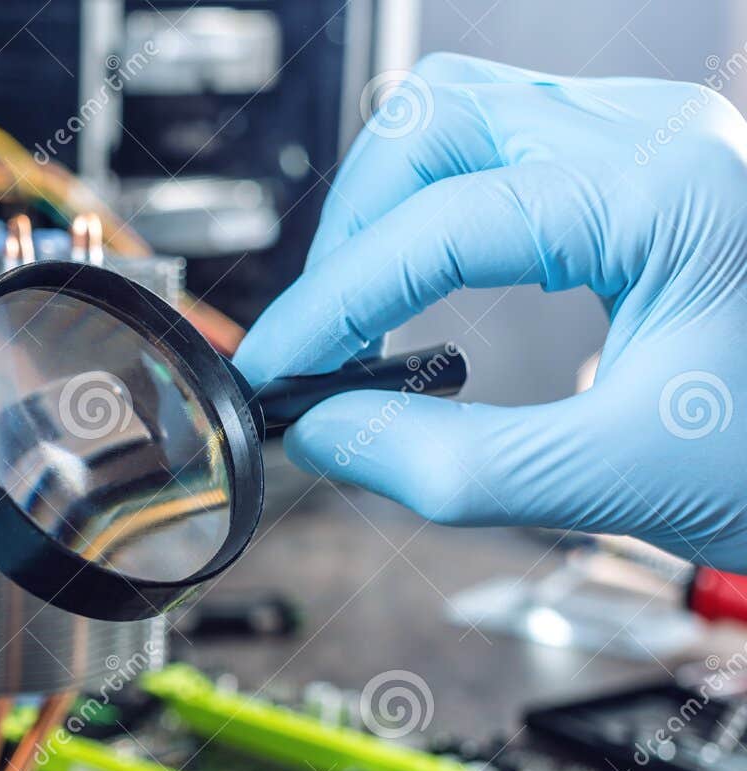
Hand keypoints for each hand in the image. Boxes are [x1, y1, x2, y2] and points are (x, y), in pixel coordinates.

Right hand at [235, 54, 746, 569]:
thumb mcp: (617, 480)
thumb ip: (450, 466)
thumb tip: (329, 431)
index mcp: (668, 196)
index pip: (442, 218)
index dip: (335, 298)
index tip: (281, 367)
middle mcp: (657, 138)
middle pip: (435, 119)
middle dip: (353, 230)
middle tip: (320, 336)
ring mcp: (647, 140)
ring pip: (457, 112)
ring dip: (383, 204)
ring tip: (359, 306)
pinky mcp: (632, 167)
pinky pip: (493, 144)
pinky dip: (429, 207)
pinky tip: (417, 281)